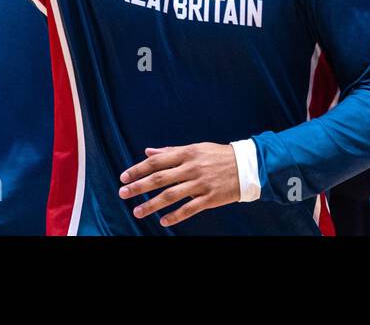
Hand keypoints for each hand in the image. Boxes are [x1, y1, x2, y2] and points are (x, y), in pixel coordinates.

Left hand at [119, 143, 241, 227]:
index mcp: (186, 153)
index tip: (124, 177)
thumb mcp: (194, 148)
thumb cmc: (217, 156)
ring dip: (152, 204)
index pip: (156, 162)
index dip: (138, 169)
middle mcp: (191, 168)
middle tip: (122, 194)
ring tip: (137, 212)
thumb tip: (147, 152)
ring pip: (171, 195)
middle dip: (139, 187)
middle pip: (159, 178)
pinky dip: (175, 216)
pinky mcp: (210, 198)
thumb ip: (170, 151)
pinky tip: (163, 222)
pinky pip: (190, 209)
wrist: (247, 166)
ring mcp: (201, 183)